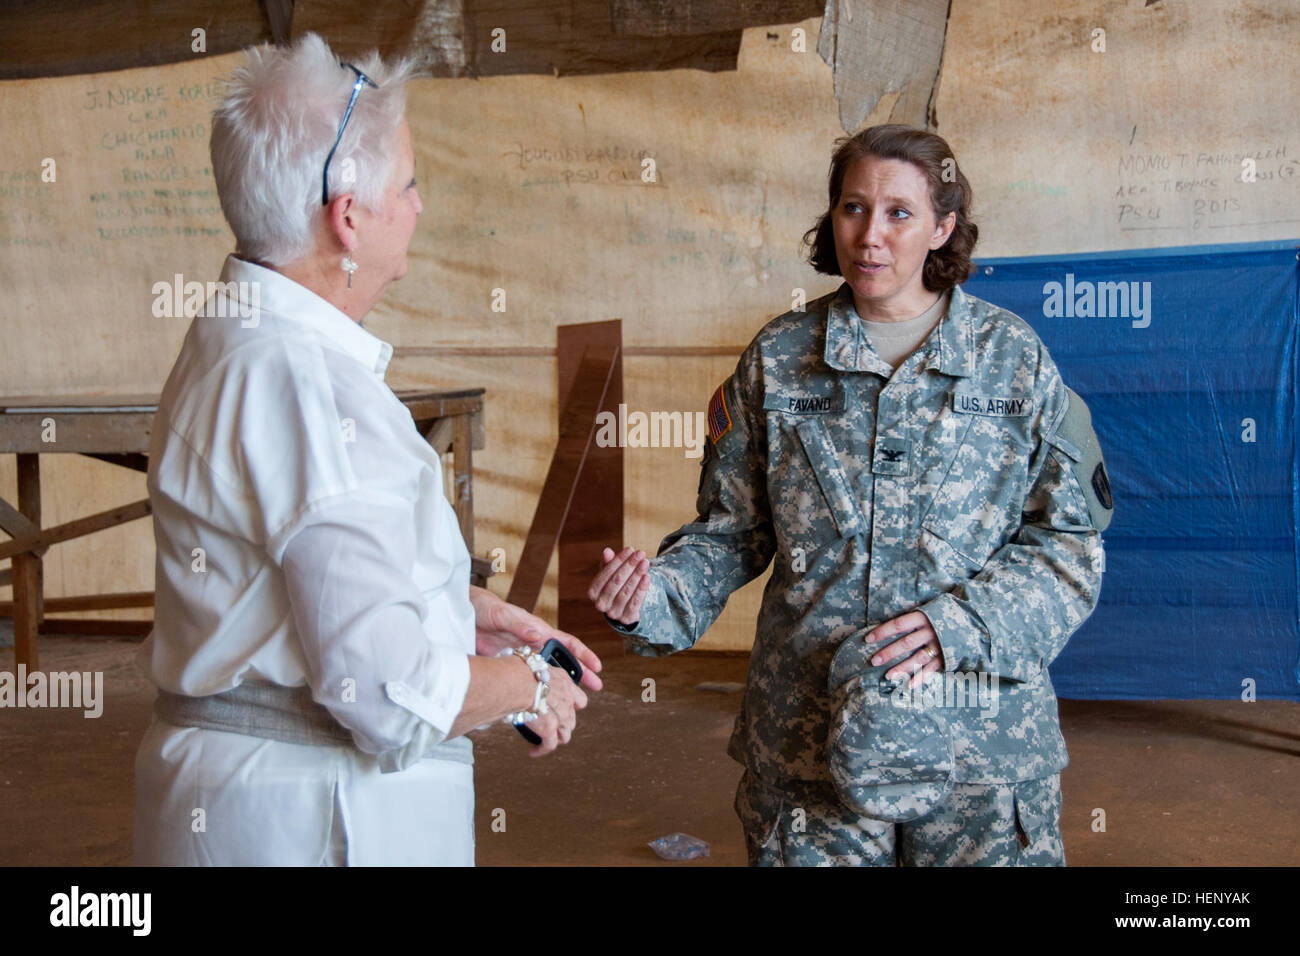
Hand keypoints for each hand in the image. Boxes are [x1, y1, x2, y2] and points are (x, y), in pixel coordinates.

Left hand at [469, 585, 602, 691]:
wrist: (464, 614)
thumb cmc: (485, 608)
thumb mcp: (502, 615)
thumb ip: (519, 625)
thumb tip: (537, 634)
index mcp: (538, 631)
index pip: (567, 643)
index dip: (583, 654)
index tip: (597, 666)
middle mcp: (534, 645)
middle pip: (562, 661)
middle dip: (580, 674)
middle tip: (596, 688)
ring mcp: (522, 658)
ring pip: (547, 674)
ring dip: (561, 686)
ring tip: (574, 700)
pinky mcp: (509, 666)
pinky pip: (528, 681)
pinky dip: (537, 691)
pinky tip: (542, 702)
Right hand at [523, 667, 583, 757]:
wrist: (516, 680)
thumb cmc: (518, 670)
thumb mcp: (532, 665)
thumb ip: (533, 674)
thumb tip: (522, 675)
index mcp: (563, 680)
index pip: (579, 698)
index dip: (572, 706)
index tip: (564, 709)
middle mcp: (566, 698)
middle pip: (571, 718)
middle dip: (562, 724)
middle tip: (550, 727)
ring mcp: (561, 714)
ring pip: (565, 734)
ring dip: (555, 738)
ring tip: (544, 741)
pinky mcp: (550, 728)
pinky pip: (549, 745)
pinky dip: (542, 750)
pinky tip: (534, 751)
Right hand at [588, 546, 650, 625]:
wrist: (624, 608)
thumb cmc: (616, 585)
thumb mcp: (611, 574)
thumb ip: (609, 563)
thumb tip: (607, 551)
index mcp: (593, 592)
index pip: (605, 574)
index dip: (618, 561)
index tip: (630, 549)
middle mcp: (600, 604)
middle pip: (616, 582)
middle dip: (629, 566)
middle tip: (640, 553)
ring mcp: (613, 613)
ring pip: (626, 592)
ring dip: (637, 575)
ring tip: (645, 563)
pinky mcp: (626, 619)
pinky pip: (635, 603)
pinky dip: (641, 589)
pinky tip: (647, 577)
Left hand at [865, 610, 943, 688]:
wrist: (971, 620)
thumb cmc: (941, 615)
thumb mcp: (927, 611)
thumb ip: (911, 620)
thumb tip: (885, 628)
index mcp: (923, 617)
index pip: (898, 625)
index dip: (883, 632)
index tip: (868, 639)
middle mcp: (931, 631)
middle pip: (906, 643)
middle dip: (889, 653)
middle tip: (874, 661)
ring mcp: (939, 645)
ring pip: (918, 658)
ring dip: (902, 668)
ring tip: (888, 676)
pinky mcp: (947, 656)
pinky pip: (932, 669)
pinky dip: (921, 678)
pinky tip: (909, 686)